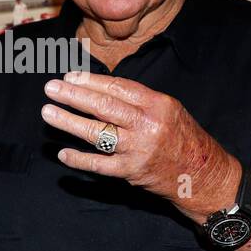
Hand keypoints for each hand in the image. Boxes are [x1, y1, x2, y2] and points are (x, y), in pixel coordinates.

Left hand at [40, 70, 238, 216]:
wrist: (202, 173)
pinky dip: (79, 159)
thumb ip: (137, 100)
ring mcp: (138, 150)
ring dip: (69, 122)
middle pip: (104, 107)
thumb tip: (98, 89)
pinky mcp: (131, 172)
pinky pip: (99, 165)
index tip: (69, 76)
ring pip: (97, 134)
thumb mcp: (168, 109)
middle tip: (51, 88)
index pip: (117, 88)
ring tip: (49, 113)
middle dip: (73, 96)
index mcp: (157, 104)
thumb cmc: (182, 136)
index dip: (91, 81)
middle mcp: (147, 125)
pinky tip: (62, 153)